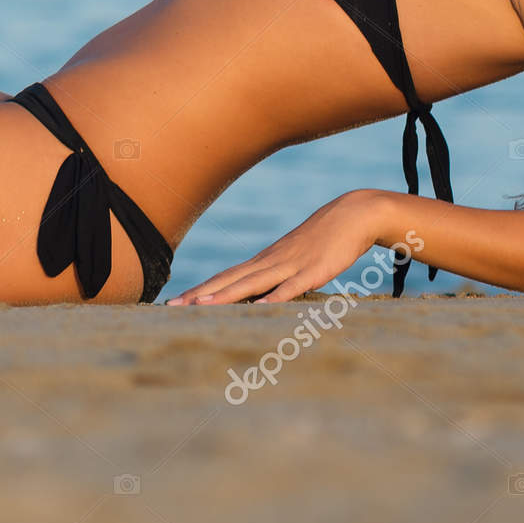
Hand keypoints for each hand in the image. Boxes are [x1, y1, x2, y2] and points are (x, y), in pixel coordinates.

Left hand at [167, 191, 388, 305]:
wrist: (353, 214)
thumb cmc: (323, 239)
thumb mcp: (295, 258)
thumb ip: (277, 275)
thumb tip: (260, 295)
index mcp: (266, 260)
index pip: (226, 277)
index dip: (200, 290)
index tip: (175, 303)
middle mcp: (271, 261)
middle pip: (230, 280)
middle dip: (200, 295)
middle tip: (170, 307)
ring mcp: (291, 265)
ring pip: (253, 283)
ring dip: (226, 295)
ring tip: (200, 307)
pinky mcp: (314, 270)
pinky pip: (292, 286)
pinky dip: (276, 297)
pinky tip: (261, 307)